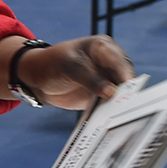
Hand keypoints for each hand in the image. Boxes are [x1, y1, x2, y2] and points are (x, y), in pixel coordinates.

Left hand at [13, 36, 134, 109]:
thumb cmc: (53, 63)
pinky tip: (109, 119)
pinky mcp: (101, 96)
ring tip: (119, 115)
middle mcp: (109, 64)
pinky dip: (110, 111)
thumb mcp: (70, 66)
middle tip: (127, 106)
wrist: (39, 78)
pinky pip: (110, 104)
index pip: (120, 62)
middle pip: (125, 78)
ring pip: (120, 93)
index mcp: (104, 48)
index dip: (126, 75)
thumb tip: (111, 92)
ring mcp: (106, 80)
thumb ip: (90, 78)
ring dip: (120, 104)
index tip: (128, 88)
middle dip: (126, 92)